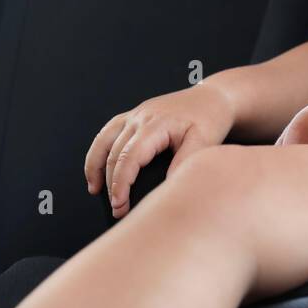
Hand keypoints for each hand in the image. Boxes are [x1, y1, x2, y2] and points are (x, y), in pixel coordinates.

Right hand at [84, 82, 235, 218]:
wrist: (212, 98)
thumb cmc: (209, 120)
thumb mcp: (204, 143)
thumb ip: (184, 163)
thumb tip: (166, 188)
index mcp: (156, 124)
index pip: (129, 157)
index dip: (121, 184)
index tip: (120, 205)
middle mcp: (140, 117)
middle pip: (114, 153)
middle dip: (111, 184)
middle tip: (117, 210)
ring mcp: (134, 114)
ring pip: (104, 141)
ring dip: (95, 166)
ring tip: (95, 191)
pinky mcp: (133, 115)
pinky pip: (108, 132)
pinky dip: (99, 151)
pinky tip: (98, 168)